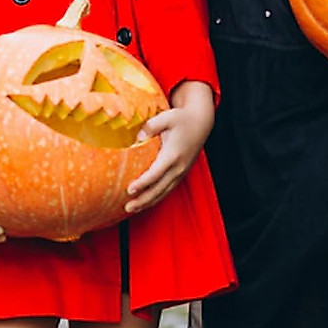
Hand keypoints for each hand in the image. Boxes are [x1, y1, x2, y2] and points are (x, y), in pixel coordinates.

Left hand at [125, 80, 214, 214]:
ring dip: (148, 202)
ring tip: (132, 209)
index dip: (142, 183)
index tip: (129, 190)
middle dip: (143, 199)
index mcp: (173, 155)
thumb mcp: (166, 117)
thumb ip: (151, 126)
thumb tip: (138, 138)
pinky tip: (145, 203)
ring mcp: (181, 172)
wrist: (200, 123)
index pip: (156, 173)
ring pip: (164, 192)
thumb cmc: (181, 119)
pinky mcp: (181, 174)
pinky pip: (167, 190)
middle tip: (127, 207)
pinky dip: (156, 198)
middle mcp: (178, 167)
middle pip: (159, 188)